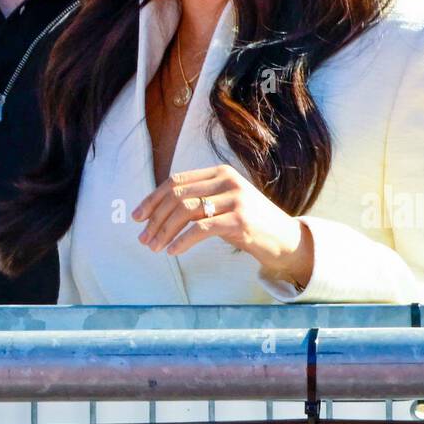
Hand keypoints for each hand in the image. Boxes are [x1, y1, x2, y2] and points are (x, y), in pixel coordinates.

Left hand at [130, 163, 312, 289]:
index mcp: (219, 173)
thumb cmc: (249, 223)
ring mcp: (235, 199)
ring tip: (155, 247)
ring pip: (186, 212)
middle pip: (178, 196)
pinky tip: (173, 251)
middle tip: (143, 237)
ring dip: (164, 231)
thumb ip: (199, 200)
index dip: (153, 198)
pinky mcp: (240, 220)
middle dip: (155, 218)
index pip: (176, 181)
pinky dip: (182, 241)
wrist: (286, 239)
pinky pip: (201, 229)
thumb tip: (157, 211)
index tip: (138, 216)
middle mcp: (227, 180)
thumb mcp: (224, 203)